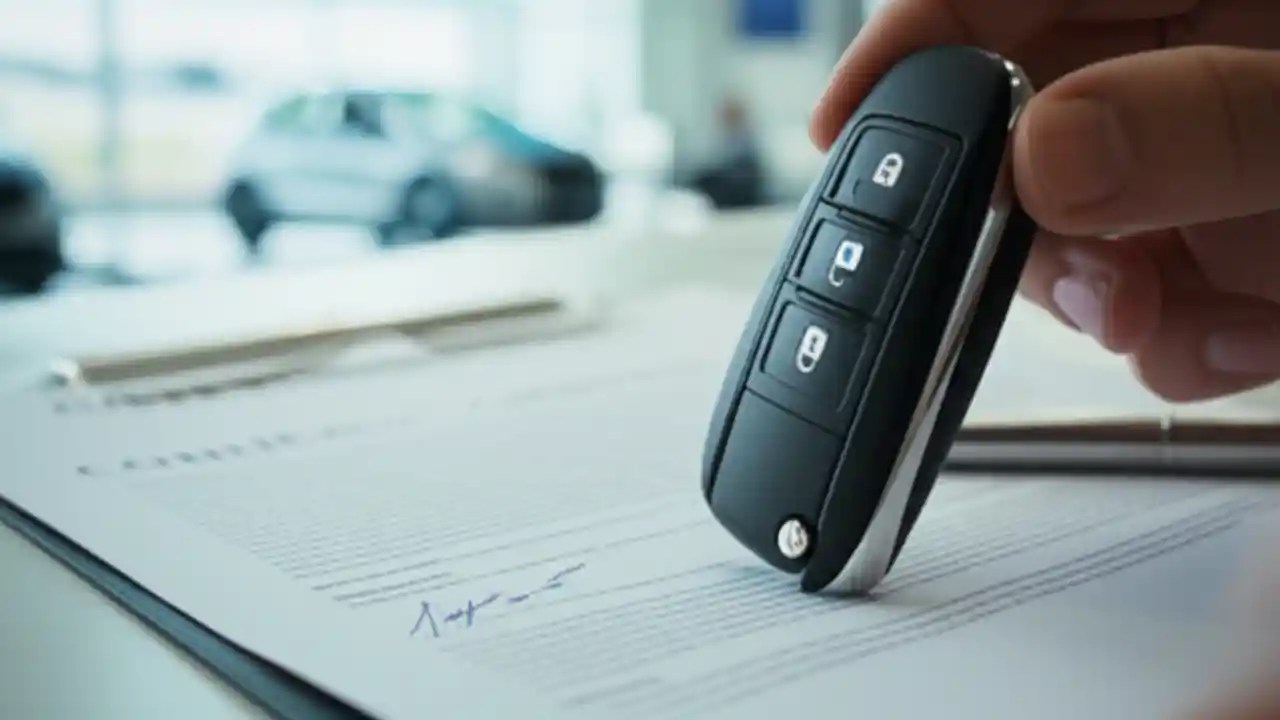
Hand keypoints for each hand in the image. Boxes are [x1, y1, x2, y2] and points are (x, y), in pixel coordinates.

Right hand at [811, 0, 1279, 402]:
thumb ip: (1203, 125)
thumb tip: (1040, 159)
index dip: (908, 45)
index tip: (841, 130)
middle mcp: (1175, 67)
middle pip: (1007, 129)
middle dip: (1013, 223)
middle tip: (1066, 276)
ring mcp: (1184, 163)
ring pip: (1056, 232)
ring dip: (1100, 303)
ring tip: (1183, 321)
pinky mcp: (1205, 242)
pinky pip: (1134, 300)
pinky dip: (1172, 344)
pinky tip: (1244, 334)